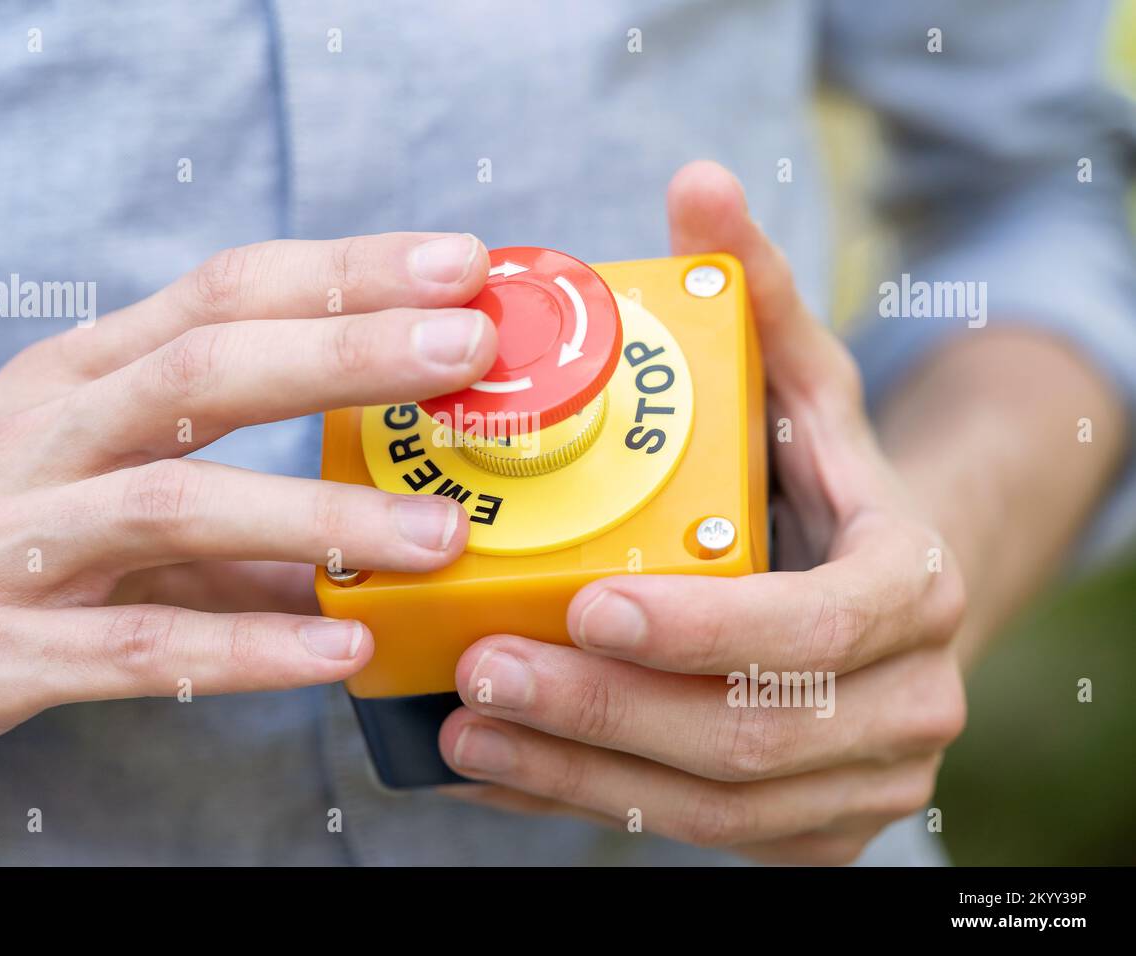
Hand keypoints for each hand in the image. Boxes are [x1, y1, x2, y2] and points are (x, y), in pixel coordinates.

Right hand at [0, 231, 496, 785]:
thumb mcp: (79, 484)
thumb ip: (218, 515)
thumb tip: (351, 548)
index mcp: (79, 380)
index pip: (223, 294)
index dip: (342, 274)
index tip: (456, 263)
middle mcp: (47, 439)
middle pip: (208, 368)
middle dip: (346, 349)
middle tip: (468, 344)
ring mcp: (13, 541)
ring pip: (176, 506)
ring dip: (318, 515)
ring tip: (438, 535)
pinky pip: (133, 648)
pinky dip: (244, 647)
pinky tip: (336, 649)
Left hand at [438, 163, 968, 863]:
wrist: (879, 588)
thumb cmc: (822, 478)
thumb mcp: (798, 383)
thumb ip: (753, 296)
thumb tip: (696, 181)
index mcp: (912, 587)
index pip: (818, 626)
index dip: (705, 628)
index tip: (586, 603)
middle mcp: (906, 699)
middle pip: (753, 735)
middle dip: (608, 710)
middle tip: (483, 669)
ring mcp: (860, 782)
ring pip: (714, 807)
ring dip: (579, 772)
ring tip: (465, 728)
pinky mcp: (806, 831)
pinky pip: (688, 836)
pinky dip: (585, 805)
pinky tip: (494, 774)